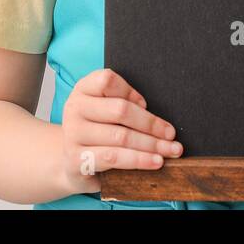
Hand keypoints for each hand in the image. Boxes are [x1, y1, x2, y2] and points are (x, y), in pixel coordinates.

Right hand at [59, 68, 183, 195]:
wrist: (73, 163)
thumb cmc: (98, 131)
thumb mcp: (105, 110)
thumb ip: (124, 103)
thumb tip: (159, 120)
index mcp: (83, 89)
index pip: (107, 80)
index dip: (130, 91)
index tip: (146, 104)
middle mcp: (74, 108)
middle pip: (120, 110)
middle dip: (150, 123)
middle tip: (171, 134)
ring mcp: (73, 134)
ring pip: (121, 136)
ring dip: (151, 144)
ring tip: (170, 150)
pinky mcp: (76, 159)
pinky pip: (114, 158)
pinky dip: (139, 160)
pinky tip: (155, 162)